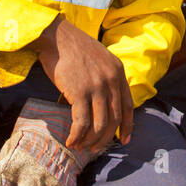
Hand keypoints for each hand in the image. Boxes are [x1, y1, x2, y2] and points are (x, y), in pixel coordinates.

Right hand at [33, 15, 133, 150]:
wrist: (57, 36)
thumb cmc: (73, 47)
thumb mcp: (100, 58)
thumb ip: (106, 76)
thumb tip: (103, 99)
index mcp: (118, 72)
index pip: (128, 106)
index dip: (127, 125)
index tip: (125, 140)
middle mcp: (111, 81)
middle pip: (114, 119)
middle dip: (105, 138)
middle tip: (96, 148)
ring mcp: (96, 87)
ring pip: (99, 124)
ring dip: (91, 140)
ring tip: (81, 147)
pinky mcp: (79, 92)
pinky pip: (82, 122)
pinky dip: (77, 135)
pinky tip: (71, 141)